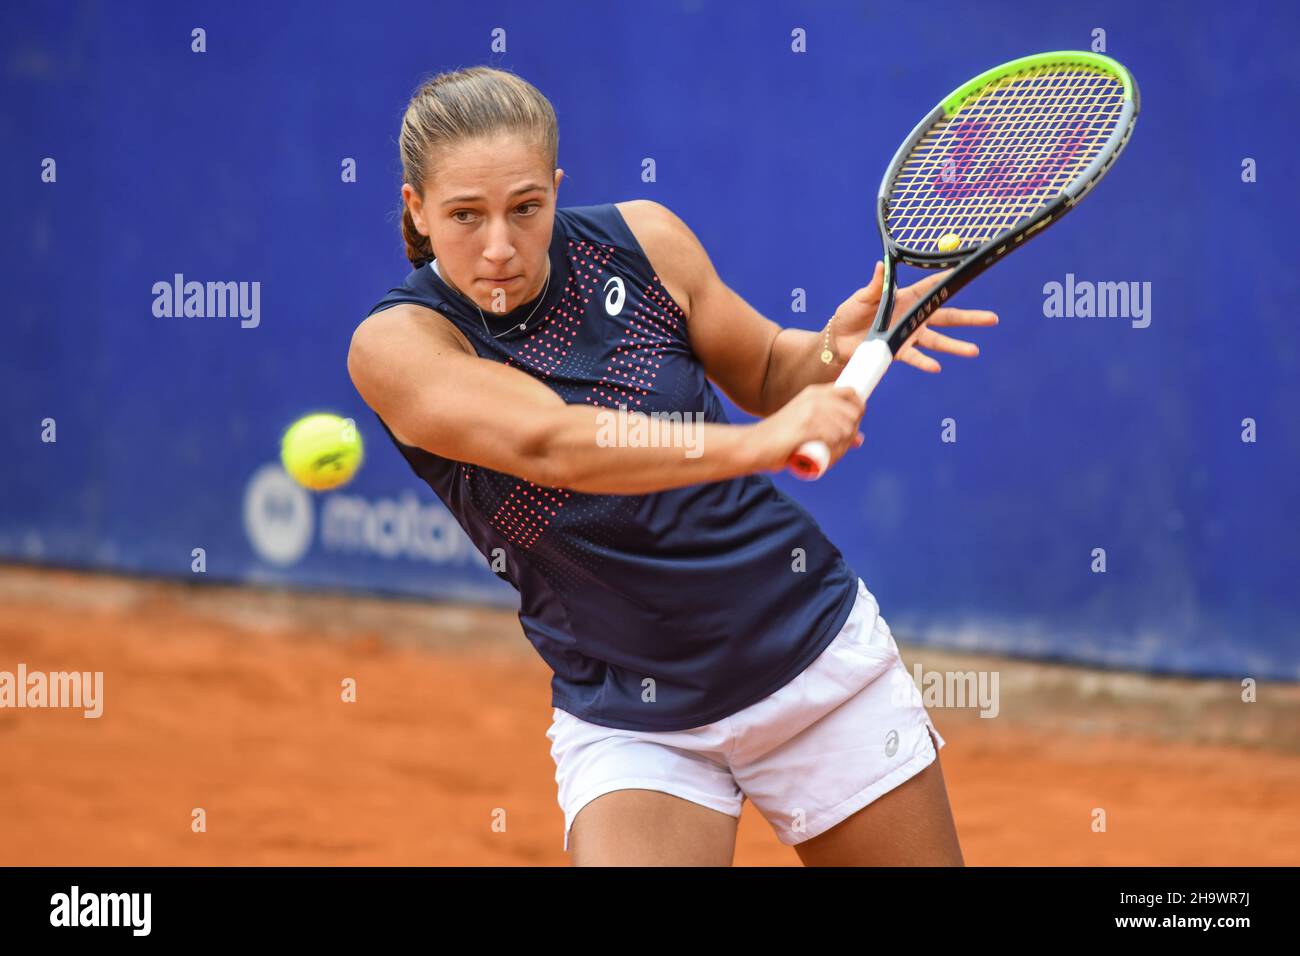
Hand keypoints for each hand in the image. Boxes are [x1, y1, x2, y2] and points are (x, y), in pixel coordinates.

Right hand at [754, 382, 865, 473]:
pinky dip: (835, 453)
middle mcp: (816, 398)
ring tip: (830, 458)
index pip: (851, 392)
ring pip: (846, 429)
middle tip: (841, 448)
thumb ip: (831, 428)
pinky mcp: (808, 426)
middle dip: (852, 433)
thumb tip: (860, 439)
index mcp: (815, 392)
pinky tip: (827, 460)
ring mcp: (812, 411)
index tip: (853, 425)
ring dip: (843, 448)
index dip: (858, 409)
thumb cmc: (780, 439)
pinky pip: (835, 439)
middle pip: (853, 413)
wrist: (755, 445)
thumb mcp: (807, 426)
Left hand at [829, 261, 998, 372]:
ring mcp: (908, 335)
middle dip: (970, 318)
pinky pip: (914, 357)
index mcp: (906, 298)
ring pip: (938, 340)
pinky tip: (936, 366)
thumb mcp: (862, 297)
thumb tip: (881, 265)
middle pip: (947, 316)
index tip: (966, 274)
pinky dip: (924, 362)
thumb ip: (875, 285)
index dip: (948, 280)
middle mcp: (913, 317)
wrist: (838, 340)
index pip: (932, 287)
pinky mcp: (897, 352)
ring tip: (974, 351)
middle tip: (993, 319)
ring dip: (955, 346)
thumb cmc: (849, 314)